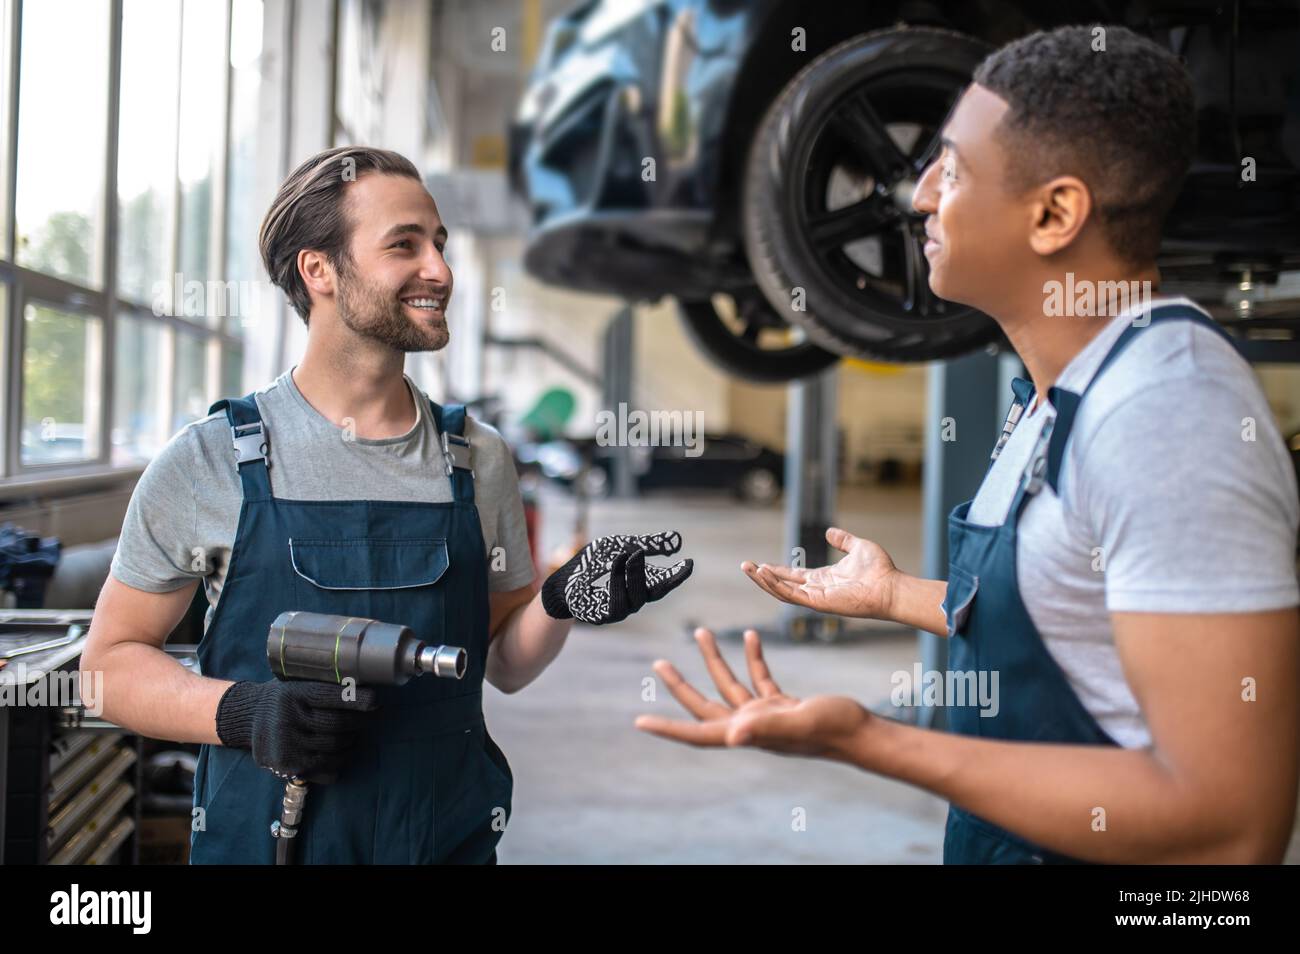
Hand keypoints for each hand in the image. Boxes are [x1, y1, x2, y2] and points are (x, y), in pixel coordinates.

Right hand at [216, 679, 380, 781]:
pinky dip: (340, 761)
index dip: (358, 700)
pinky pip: (327, 768)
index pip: (331, 696)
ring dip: (352, 741)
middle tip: (370, 717)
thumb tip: (366, 691)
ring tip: (353, 735)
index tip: (376, 702)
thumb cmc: (284, 698)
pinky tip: (340, 752)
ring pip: (336, 747)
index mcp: (293, 694)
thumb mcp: (297, 683)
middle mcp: (288, 719)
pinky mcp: (288, 767)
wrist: (247, 718)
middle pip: (338, 724)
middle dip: (360, 721)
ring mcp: (287, 745)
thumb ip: (325, 686)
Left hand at [541, 530, 692, 624]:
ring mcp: (619, 609)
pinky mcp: (602, 615)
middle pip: (656, 593)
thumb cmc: (594, 563)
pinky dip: (619, 579)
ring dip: (637, 573)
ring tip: (635, 552)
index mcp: (641, 583)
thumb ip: (649, 544)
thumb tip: (678, 539)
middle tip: (678, 565)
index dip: (677, 575)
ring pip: (637, 597)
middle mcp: (634, 598)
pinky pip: (616, 602)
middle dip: (669, 580)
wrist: (564, 580)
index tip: (688, 563)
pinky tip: (617, 561)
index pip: (664, 582)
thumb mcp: (622, 546)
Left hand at [635, 628, 871, 758]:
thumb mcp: (797, 722)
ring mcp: (765, 716)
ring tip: (699, 632)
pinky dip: (752, 657)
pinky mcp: (782, 705)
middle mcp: (750, 726)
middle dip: (680, 685)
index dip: (668, 728)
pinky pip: (759, 678)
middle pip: (705, 705)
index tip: (640, 722)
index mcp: (745, 733)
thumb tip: (733, 736)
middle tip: (658, 664)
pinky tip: (749, 636)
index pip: (697, 732)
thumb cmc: (832, 729)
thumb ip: (765, 727)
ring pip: (730, 685)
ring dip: (715, 660)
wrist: (861, 732)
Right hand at [742, 527, 898, 619]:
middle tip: (745, 566)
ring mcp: (816, 598)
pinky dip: (776, 585)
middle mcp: (816, 590)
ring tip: (748, 569)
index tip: (759, 564)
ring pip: (781, 592)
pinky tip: (764, 573)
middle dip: (762, 577)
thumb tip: (830, 532)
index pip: (792, 576)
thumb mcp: (858, 547)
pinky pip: (791, 594)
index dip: (775, 571)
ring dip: (763, 581)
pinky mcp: (818, 603)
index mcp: (823, 579)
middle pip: (781, 585)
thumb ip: (843, 540)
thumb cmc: (880, 570)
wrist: (891, 586)